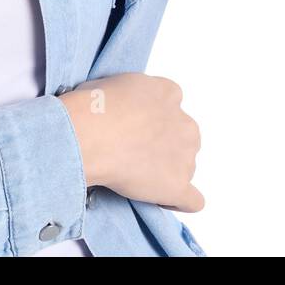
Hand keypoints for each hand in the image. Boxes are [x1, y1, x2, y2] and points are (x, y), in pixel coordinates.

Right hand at [59, 72, 203, 211]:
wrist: (91, 136)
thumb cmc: (94, 108)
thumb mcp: (113, 83)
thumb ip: (129, 96)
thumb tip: (119, 107)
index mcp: (168, 94)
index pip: (171, 104)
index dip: (154, 117)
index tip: (136, 126)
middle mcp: (184, 123)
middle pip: (184, 136)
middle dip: (166, 144)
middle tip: (136, 151)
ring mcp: (185, 157)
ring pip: (186, 166)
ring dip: (168, 171)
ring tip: (137, 175)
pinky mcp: (178, 186)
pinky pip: (193, 200)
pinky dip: (179, 201)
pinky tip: (162, 198)